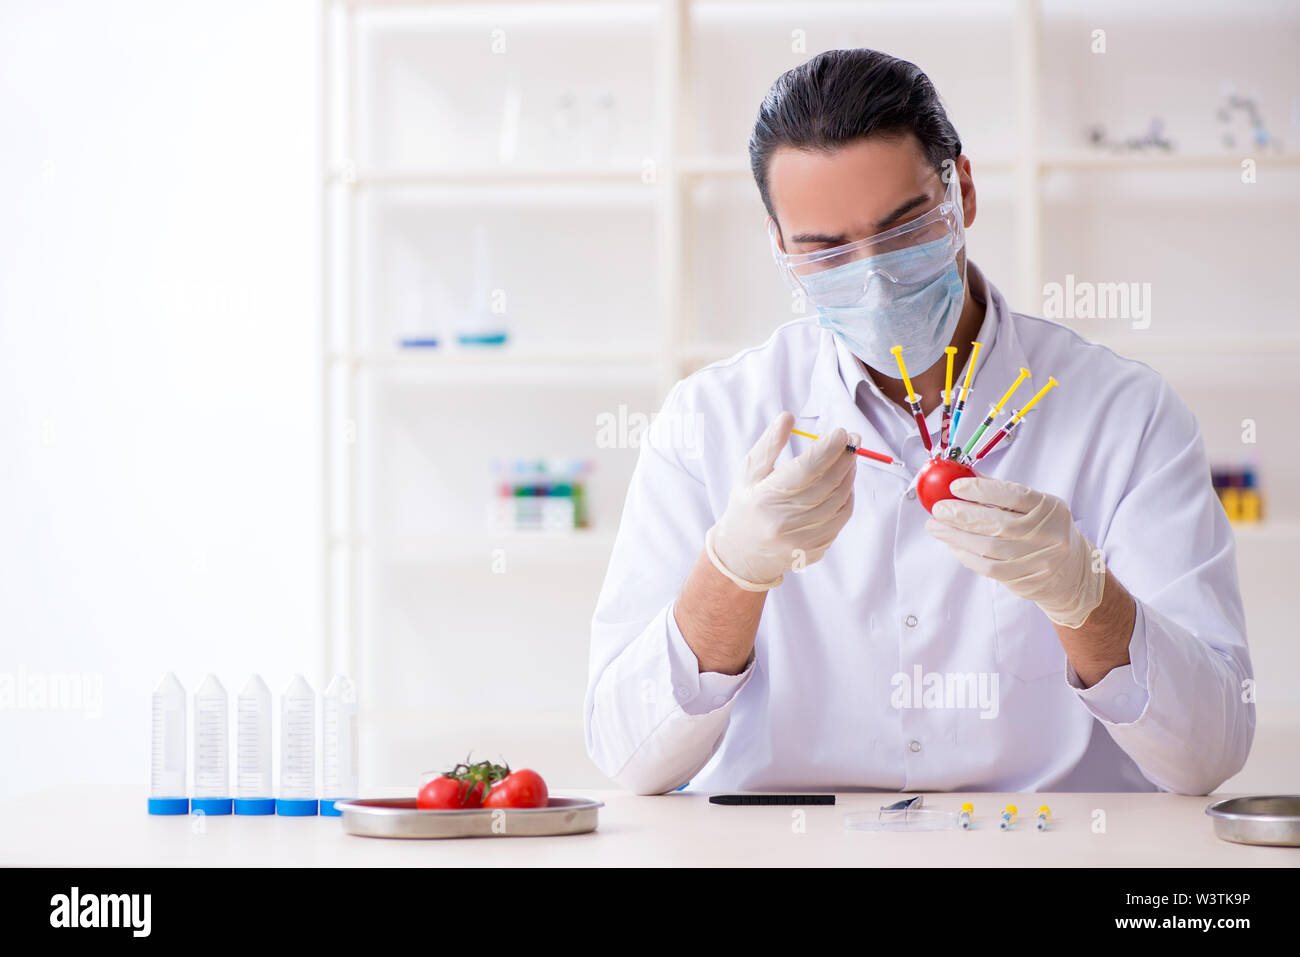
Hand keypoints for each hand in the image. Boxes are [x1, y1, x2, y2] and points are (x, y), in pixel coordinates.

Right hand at [706, 411, 857, 589]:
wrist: (742, 554)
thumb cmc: (746, 506)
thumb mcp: (749, 473)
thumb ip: (769, 444)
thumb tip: (788, 417)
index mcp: (766, 498)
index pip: (806, 469)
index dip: (828, 448)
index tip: (840, 432)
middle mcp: (786, 521)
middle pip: (828, 483)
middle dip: (845, 457)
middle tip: (852, 439)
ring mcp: (803, 538)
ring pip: (839, 500)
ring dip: (849, 475)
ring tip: (849, 458)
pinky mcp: (816, 548)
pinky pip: (841, 518)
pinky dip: (847, 496)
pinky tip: (844, 483)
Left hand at [924, 476, 1104, 627]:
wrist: (1072, 570)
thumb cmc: (1047, 530)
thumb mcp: (1036, 506)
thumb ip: (1002, 493)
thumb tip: (965, 477)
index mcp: (1049, 509)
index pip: (1013, 495)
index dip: (981, 491)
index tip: (955, 487)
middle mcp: (1045, 534)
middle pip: (997, 524)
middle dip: (961, 515)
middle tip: (938, 509)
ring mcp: (1035, 559)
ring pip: (988, 547)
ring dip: (956, 536)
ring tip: (936, 527)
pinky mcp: (1023, 578)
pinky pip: (988, 567)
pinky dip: (966, 555)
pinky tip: (952, 545)